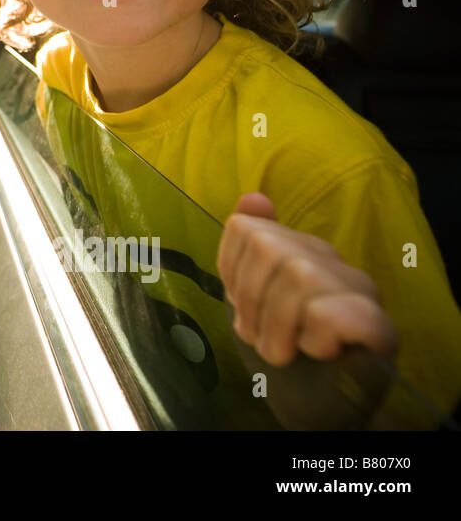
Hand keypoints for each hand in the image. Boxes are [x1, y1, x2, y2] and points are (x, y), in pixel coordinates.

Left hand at [217, 192, 397, 366]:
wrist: (317, 410)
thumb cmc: (285, 355)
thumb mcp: (252, 302)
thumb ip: (248, 251)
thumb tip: (253, 198)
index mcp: (299, 250)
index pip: (246, 230)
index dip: (231, 273)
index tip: (240, 308)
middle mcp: (332, 262)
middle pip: (269, 248)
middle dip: (251, 302)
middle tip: (259, 336)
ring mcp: (360, 290)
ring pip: (300, 276)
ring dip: (277, 327)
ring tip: (284, 351)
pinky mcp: (378, 327)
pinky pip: (333, 311)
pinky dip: (314, 337)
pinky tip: (319, 351)